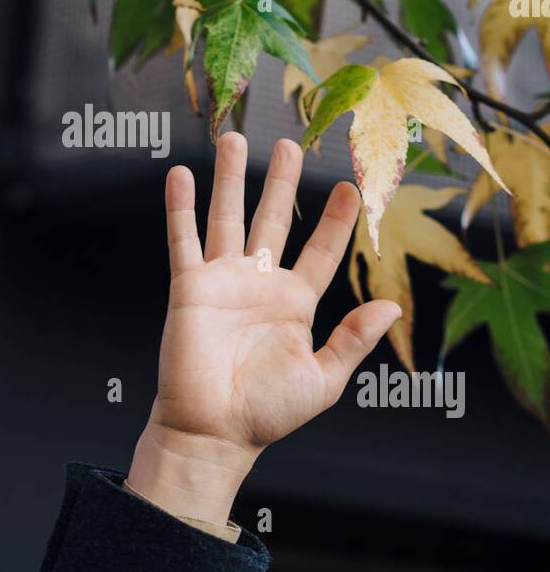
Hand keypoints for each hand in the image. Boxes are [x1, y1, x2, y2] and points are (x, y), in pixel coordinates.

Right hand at [126, 134, 401, 525]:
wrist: (213, 432)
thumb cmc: (267, 413)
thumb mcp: (324, 380)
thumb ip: (353, 341)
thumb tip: (389, 307)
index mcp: (295, 303)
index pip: (320, 251)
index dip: (335, 221)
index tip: (351, 187)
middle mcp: (259, 284)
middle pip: (272, 220)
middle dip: (280, 182)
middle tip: (291, 145)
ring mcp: (223, 281)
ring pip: (228, 217)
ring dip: (231, 179)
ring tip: (234, 139)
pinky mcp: (190, 286)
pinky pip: (184, 239)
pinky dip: (180, 207)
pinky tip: (182, 175)